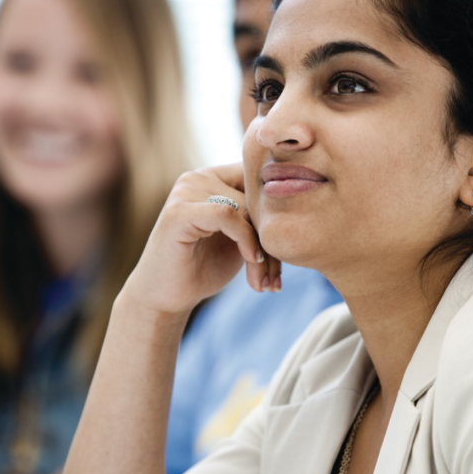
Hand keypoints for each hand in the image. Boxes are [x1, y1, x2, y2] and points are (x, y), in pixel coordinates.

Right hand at [124, 162, 280, 316]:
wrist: (167, 297)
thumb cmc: (205, 267)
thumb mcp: (242, 239)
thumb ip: (262, 218)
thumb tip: (305, 207)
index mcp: (216, 177)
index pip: (262, 179)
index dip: (279, 215)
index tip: (285, 255)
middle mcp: (200, 176)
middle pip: (257, 196)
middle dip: (272, 240)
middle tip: (275, 277)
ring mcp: (186, 190)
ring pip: (247, 208)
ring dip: (262, 249)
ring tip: (264, 280)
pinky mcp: (178, 211)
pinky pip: (227, 215)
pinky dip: (245, 240)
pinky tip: (250, 262)